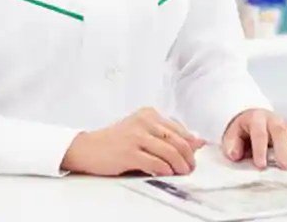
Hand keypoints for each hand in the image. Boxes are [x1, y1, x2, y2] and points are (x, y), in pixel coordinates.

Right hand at [61, 107, 204, 176]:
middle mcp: (144, 122)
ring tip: (182, 172)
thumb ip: (168, 135)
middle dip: (188, 157)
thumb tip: (198, 142)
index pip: (179, 129)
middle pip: (177, 140)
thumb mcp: (143, 132)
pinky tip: (167, 173)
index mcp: (149, 114)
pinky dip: (165, 169)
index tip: (194, 156)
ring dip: (180, 165)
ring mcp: (136, 136)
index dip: (190, 145)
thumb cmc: (117, 141)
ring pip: (169, 152)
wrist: (88, 148)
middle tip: (191, 167)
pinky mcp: (129, 152)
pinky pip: (155, 162)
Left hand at [221, 109, 286, 170]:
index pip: (259, 133)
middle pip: (281, 131)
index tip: (261, 165)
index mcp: (255, 119)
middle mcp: (273, 119)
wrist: (253, 120)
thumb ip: (231, 145)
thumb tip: (235, 155)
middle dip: (284, 150)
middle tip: (286, 167)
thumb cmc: (243, 132)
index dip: (260, 149)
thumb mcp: (231, 136)